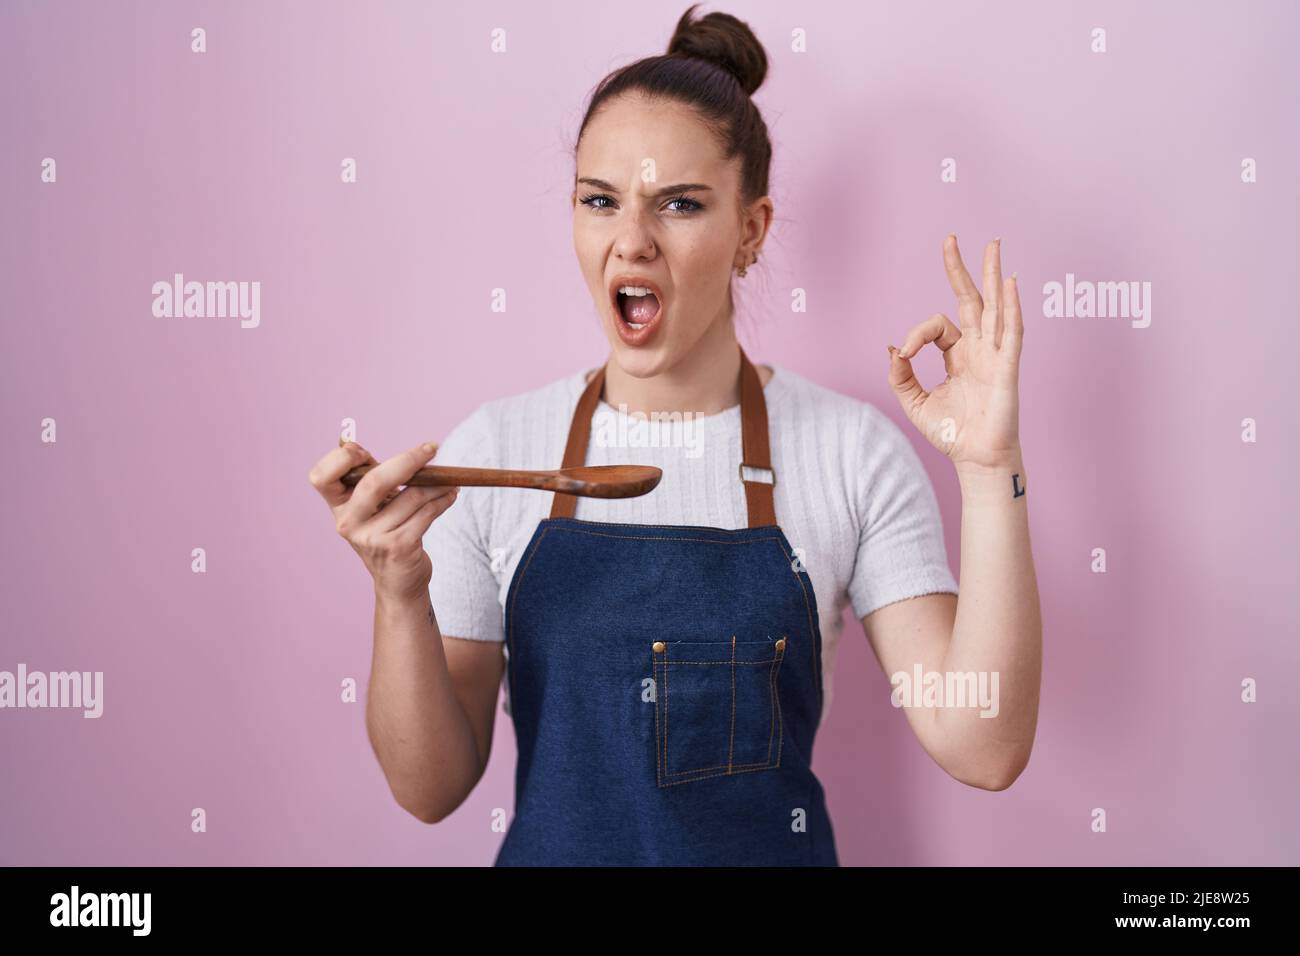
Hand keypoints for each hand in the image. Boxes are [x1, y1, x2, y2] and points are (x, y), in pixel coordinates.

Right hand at [307, 438, 459, 601]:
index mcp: (337, 506)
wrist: (397, 580)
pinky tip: (450, 495)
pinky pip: (427, 513)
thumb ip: (370, 476)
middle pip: (374, 482)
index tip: (365, 452)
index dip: (341, 458)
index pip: (320, 476)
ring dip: (438, 483)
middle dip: (408, 461)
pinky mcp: (398, 547)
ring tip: (449, 479)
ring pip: (412, 496)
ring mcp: (372, 538)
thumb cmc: (385, 531)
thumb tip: (372, 444)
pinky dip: (443, 500)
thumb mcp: (371, 506)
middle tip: (431, 448)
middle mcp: (348, 523)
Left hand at [887, 234, 1023, 471]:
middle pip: (971, 299)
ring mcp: (995, 355)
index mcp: (958, 355)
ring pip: (996, 306)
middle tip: (951, 238)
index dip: (916, 334)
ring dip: (994, 274)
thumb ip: (900, 376)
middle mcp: (979, 349)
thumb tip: (891, 348)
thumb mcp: (914, 402)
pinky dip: (1013, 307)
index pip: (936, 327)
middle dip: (961, 269)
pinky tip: (1011, 283)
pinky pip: (1013, 332)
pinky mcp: (1008, 367)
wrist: (975, 459)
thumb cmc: (952, 432)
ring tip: (994, 244)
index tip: (904, 353)